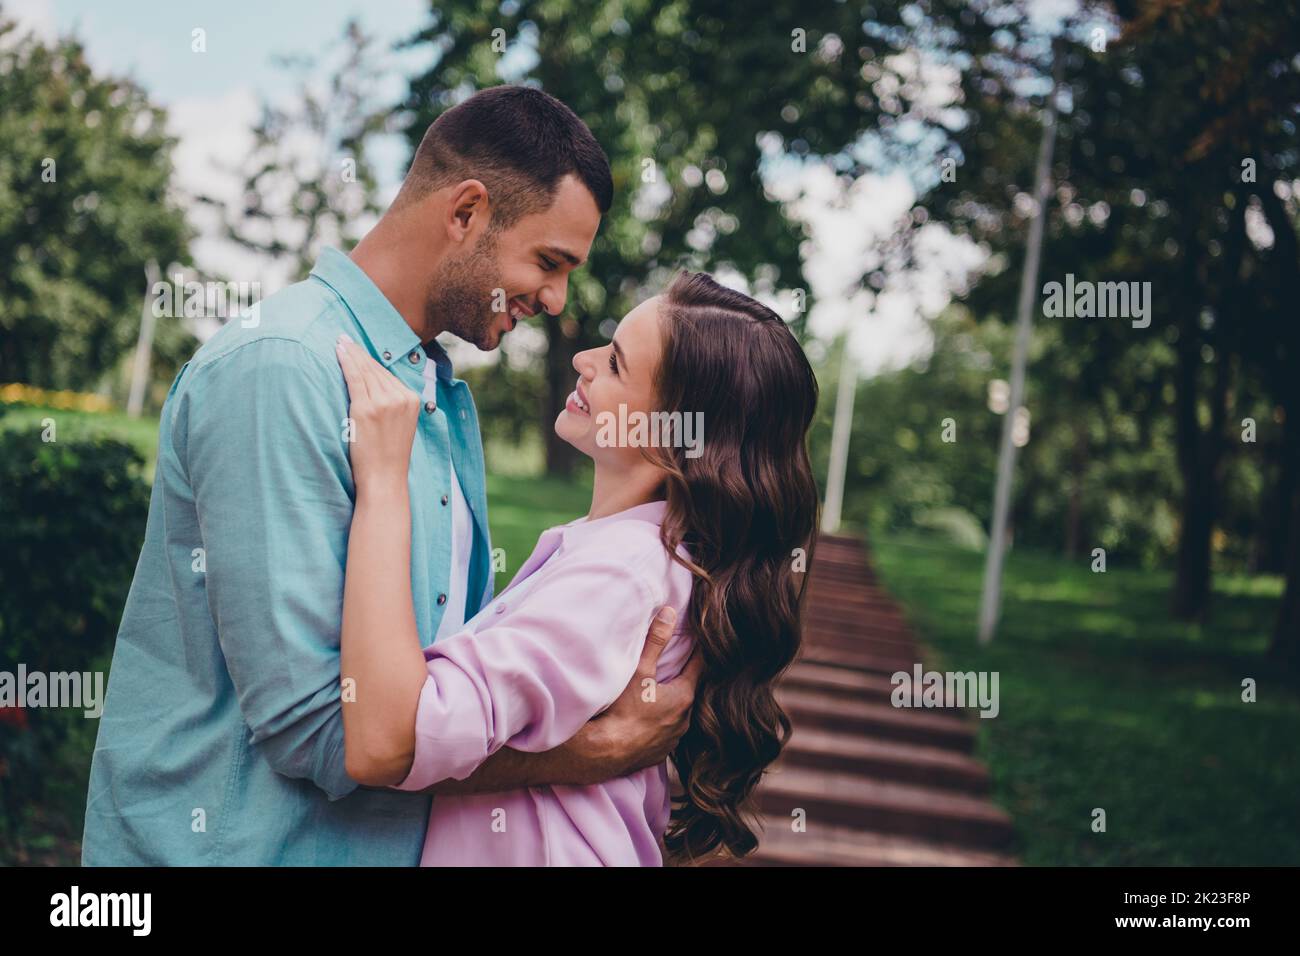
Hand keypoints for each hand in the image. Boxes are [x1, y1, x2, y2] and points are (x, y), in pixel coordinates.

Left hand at [335, 335, 420, 495]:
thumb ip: (393, 404)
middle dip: (359, 353)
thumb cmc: (388, 456)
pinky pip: (355, 378)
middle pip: (376, 369)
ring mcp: (384, 402)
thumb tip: (375, 387)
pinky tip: (339, 352)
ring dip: (350, 354)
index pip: (387, 374)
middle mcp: (401, 397)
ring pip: (364, 370)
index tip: (358, 349)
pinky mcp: (366, 408)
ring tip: (339, 342)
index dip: (370, 360)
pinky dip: (346, 362)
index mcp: (412, 400)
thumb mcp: (400, 425)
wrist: (385, 478)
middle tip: (344, 338)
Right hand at [565, 606, 702, 781]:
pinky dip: (660, 724)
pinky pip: (665, 734)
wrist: (604, 753)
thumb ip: (656, 641)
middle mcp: (684, 720)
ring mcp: (673, 739)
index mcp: (683, 696)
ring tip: (660, 693)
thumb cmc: (622, 710)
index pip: (698, 666)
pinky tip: (648, 720)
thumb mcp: (640, 670)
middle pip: (688, 691)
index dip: (697, 651)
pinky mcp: (659, 753)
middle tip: (677, 664)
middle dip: (683, 677)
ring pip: (677, 715)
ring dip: (671, 703)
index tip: (697, 640)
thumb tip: (670, 613)